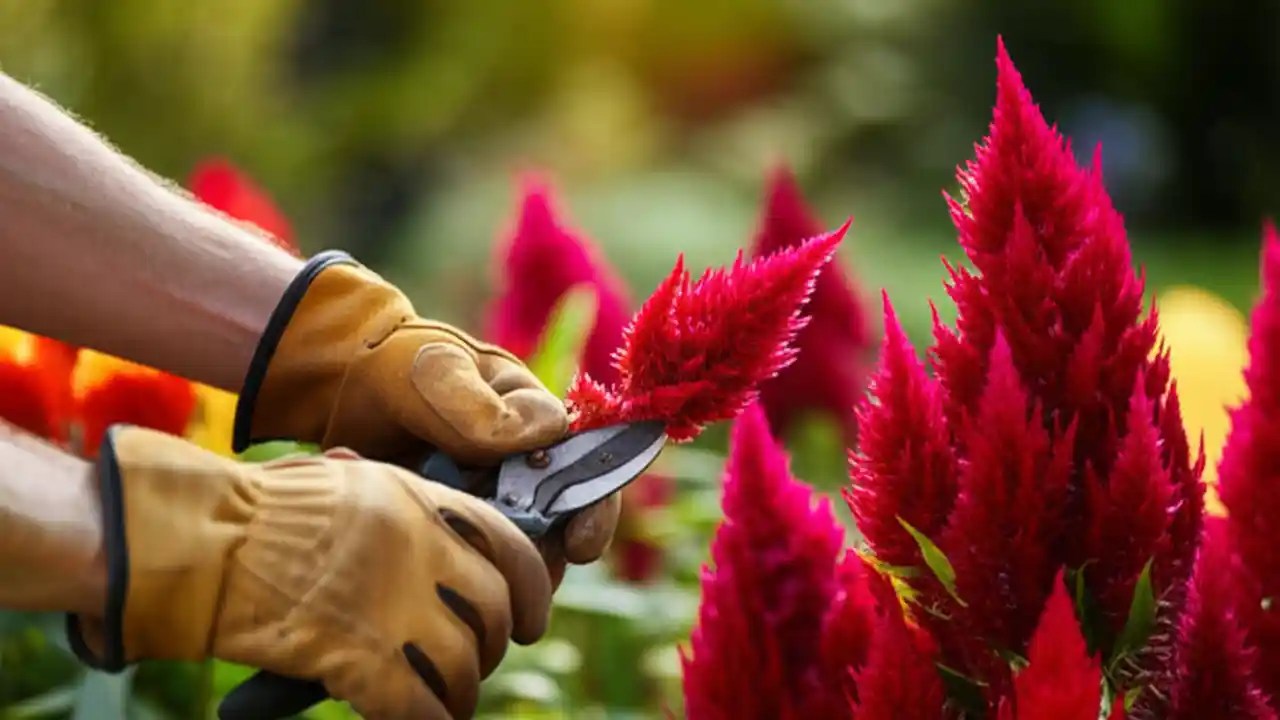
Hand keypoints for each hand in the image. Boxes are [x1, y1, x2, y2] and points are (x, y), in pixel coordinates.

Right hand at [67, 427, 553, 719]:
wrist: (197, 540)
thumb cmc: (253, 511)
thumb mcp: (344, 485)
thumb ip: (398, 513)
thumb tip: (431, 549)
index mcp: (417, 498)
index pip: (509, 544)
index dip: (532, 588)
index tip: (530, 619)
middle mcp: (419, 547)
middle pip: (492, 612)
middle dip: (490, 650)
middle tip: (471, 667)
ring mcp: (392, 602)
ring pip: (464, 666)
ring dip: (458, 694)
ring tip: (443, 705)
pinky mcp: (359, 657)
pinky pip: (419, 709)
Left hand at [231, 251, 620, 570]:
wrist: (341, 385)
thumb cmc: (404, 365)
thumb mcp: (438, 370)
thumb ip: (479, 405)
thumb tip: (540, 437)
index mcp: (541, 432)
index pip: (590, 479)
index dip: (593, 516)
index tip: (578, 545)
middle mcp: (523, 480)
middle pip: (555, 539)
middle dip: (535, 560)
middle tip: (502, 569)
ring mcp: (485, 514)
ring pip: (507, 563)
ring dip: (481, 565)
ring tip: (435, 542)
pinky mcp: (448, 538)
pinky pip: (457, 567)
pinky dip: (435, 562)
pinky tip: (396, 536)